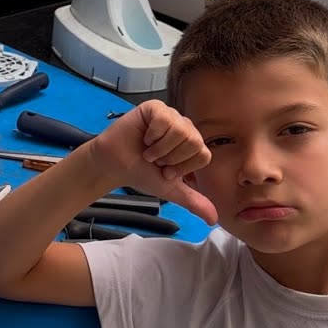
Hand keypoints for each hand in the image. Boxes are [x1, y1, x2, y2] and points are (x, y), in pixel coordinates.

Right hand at [95, 101, 217, 224]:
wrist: (114, 165)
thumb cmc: (140, 172)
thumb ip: (193, 201)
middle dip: (171, 158)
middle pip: (194, 142)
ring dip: (160, 149)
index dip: (182, 167)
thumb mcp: (170, 189)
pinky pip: (165, 119)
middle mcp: (184, 127)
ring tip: (149, 150)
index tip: (166, 171)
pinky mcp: (155, 107)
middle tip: (156, 160)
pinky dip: (152, 135)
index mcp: (191, 144)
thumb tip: (213, 219)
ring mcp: (170, 116)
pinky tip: (144, 138)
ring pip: (180, 131)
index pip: (203, 155)